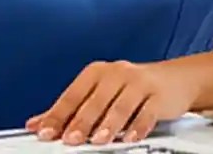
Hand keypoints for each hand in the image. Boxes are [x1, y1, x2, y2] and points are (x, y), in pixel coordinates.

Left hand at [26, 60, 199, 145]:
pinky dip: (138, 126)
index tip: (45, 131)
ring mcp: (139, 82)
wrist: (175, 79)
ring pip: (121, 105)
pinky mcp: (159, 95)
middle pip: (96, 100)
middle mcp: (117, 73)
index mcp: (97, 72)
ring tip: (97, 140)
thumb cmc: (132, 88)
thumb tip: (36, 123)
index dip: (58, 114)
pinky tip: (130, 137)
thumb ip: (71, 109)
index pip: (73, 94)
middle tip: (69, 139)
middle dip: (81, 121)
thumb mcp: (100, 93)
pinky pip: (147, 112)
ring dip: (108, 124)